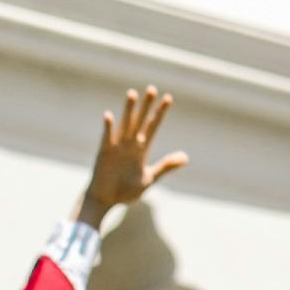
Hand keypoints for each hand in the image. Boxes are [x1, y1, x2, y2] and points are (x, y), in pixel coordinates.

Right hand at [79, 86, 183, 224]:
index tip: (168, 98)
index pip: (153, 126)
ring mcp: (117, 147)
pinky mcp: (104, 153)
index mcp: (141, 150)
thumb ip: (166, 166)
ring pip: (125, 125)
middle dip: (146, 106)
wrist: (106, 201)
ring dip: (128, 110)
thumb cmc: (126, 191)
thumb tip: (186, 157)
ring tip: (132, 94)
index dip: (160, 113)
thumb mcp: (149, 178)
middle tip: (152, 89)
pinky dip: (108, 128)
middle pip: (140, 121)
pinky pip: (106, 138)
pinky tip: (109, 115)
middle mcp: (130, 145)